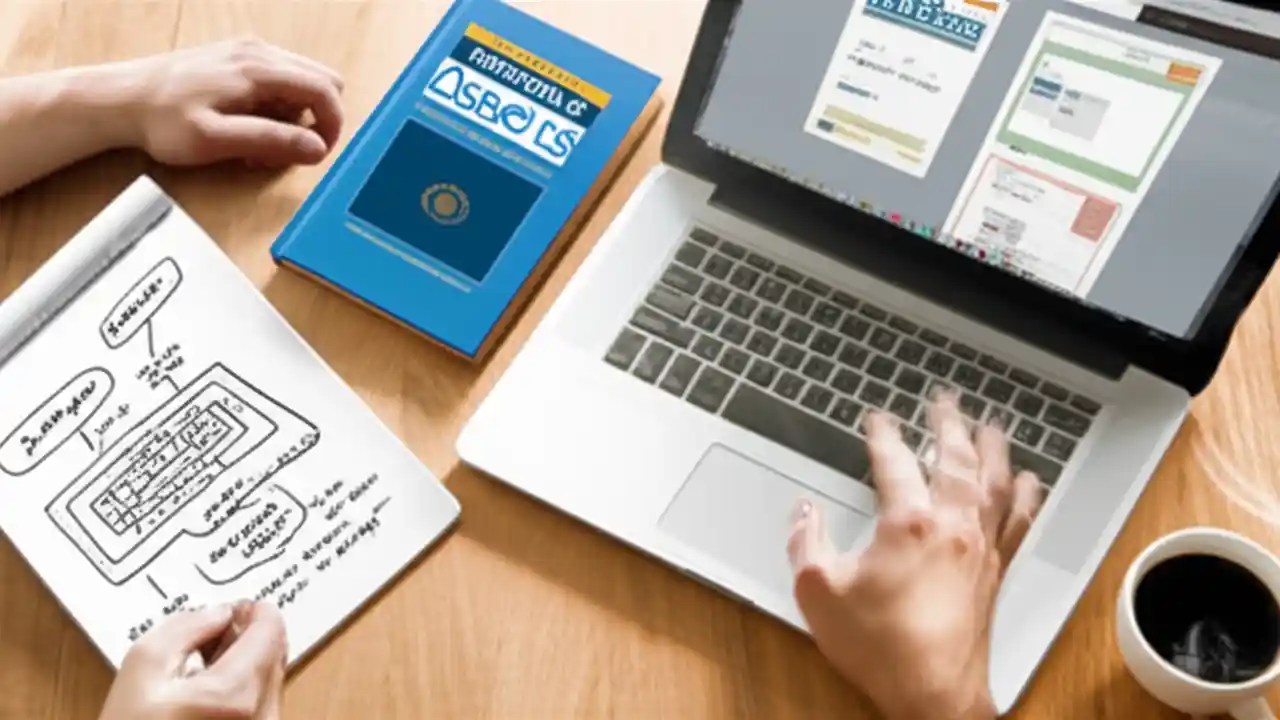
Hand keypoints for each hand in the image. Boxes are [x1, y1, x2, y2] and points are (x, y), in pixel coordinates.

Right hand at [98, 600, 287, 719]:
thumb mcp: (143, 665)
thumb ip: (188, 626)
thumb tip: (220, 613)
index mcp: (235, 694)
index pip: (271, 632)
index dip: (256, 612)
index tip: (239, 608)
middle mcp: (261, 717)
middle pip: (275, 653)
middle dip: (250, 636)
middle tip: (219, 632)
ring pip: (271, 678)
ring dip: (248, 661)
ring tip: (207, 664)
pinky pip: (264, 702)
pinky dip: (245, 686)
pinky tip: (212, 689)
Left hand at [117, 38, 344, 167]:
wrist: (120, 99)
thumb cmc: (163, 122)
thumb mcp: (216, 140)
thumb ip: (270, 141)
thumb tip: (317, 148)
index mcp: (259, 69)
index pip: (325, 91)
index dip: (333, 126)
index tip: (317, 155)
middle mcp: (260, 52)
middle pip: (321, 82)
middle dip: (315, 121)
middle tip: (284, 150)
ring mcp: (248, 51)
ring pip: (301, 82)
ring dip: (294, 117)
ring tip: (257, 143)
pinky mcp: (237, 58)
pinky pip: (279, 81)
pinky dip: (276, 107)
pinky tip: (247, 126)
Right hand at [787, 392, 1043, 719]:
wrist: (932, 694)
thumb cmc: (879, 647)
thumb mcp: (818, 592)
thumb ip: (806, 544)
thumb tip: (804, 512)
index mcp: (908, 523)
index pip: (894, 461)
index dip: (882, 434)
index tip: (876, 418)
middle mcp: (951, 526)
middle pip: (955, 458)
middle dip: (948, 424)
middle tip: (944, 400)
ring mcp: (979, 547)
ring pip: (994, 481)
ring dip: (991, 447)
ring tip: (990, 424)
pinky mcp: (995, 571)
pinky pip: (1017, 520)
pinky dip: (1024, 494)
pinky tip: (1028, 481)